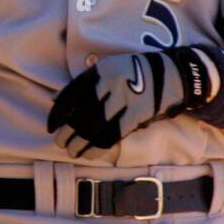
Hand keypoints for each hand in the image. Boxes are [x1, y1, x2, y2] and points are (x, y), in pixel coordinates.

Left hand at [48, 47, 219, 157]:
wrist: (173, 74)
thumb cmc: (136, 73)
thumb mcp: (110, 68)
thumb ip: (85, 83)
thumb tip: (55, 101)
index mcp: (100, 71)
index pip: (71, 95)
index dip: (57, 114)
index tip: (50, 126)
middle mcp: (110, 84)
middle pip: (81, 114)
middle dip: (67, 132)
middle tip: (60, 142)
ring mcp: (124, 100)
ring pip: (94, 127)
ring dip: (79, 143)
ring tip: (71, 151)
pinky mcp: (137, 115)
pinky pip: (112, 135)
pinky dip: (97, 148)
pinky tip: (89, 154)